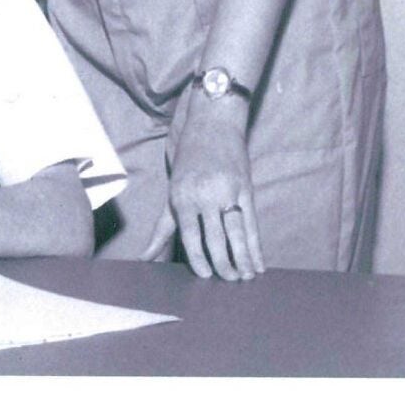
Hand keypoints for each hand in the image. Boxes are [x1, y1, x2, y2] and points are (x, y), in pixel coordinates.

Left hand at [142, 90, 264, 281]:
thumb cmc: (188, 160)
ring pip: (236, 232)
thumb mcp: (172, 191)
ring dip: (242, 258)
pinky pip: (252, 223)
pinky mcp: (246, 188)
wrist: (211, 123)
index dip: (199, 259)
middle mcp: (204, 195)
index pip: (191, 236)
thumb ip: (162, 228)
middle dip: (223, 263)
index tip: (207, 276)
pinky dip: (256, 245)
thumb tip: (144, 257)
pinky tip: (259, 262)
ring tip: (246, 277)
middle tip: (229, 282)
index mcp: (182, 196)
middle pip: (215, 238)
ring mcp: (228, 192)